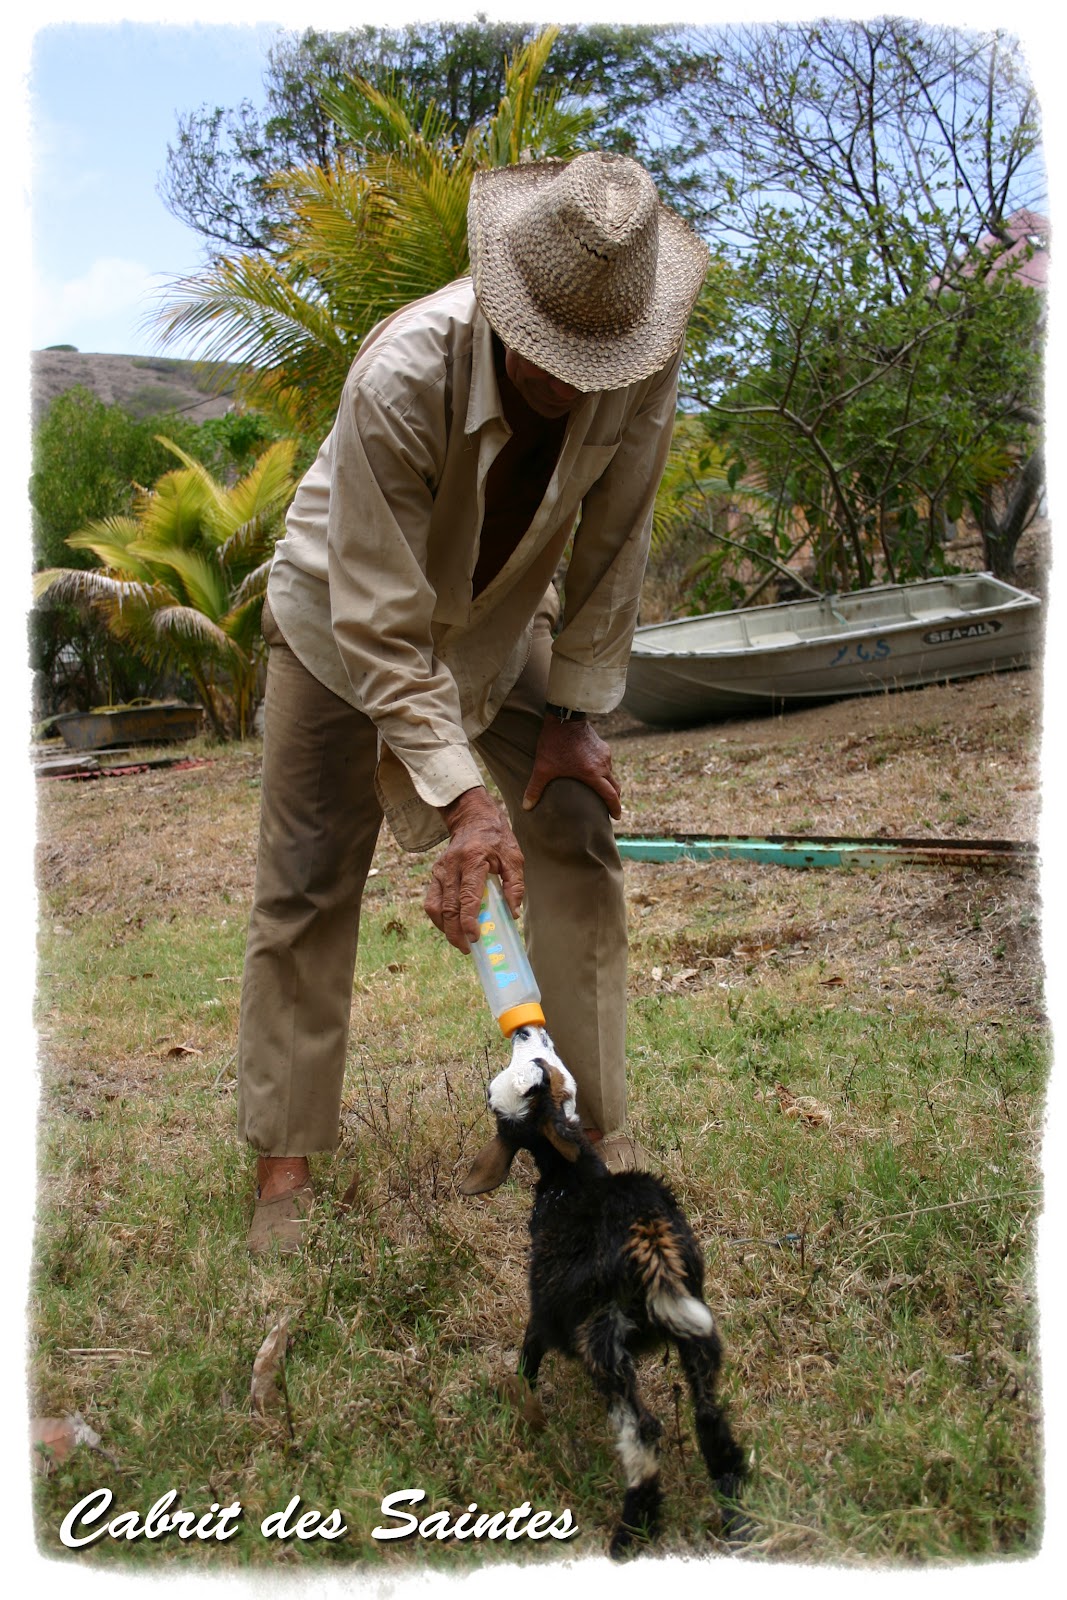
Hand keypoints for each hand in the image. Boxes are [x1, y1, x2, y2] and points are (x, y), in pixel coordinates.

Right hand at [425, 787, 525, 952]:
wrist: (472, 818)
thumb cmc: (496, 838)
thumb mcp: (513, 857)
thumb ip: (514, 885)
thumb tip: (512, 913)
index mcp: (472, 860)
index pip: (467, 897)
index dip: (469, 920)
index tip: (475, 938)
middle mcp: (451, 866)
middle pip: (448, 907)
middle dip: (455, 932)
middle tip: (468, 949)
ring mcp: (440, 871)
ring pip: (434, 907)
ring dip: (444, 928)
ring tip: (459, 942)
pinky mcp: (435, 874)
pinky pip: (432, 901)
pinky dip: (439, 918)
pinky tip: (451, 928)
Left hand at [521, 717, 621, 818]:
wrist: (564, 717)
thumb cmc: (554, 743)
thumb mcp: (543, 767)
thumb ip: (535, 788)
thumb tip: (526, 807)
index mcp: (592, 774)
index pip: (610, 796)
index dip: (615, 808)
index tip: (616, 817)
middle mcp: (603, 765)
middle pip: (615, 787)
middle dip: (614, 799)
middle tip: (611, 810)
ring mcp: (605, 754)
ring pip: (611, 774)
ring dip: (608, 784)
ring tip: (601, 792)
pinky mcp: (603, 746)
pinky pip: (607, 763)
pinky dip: (604, 772)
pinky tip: (595, 773)